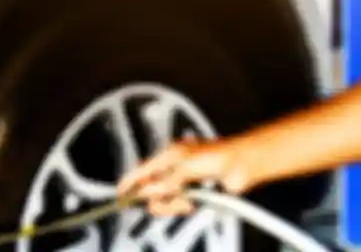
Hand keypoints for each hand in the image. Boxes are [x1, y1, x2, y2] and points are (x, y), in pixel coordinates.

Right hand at [116, 137, 252, 216]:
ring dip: (173, 204)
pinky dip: (183, 207)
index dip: (130, 181)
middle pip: (153, 189)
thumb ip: (163, 182)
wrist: (240, 165)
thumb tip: (147, 191)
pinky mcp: (196, 193)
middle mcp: (175, 167)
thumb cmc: (217, 156)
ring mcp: (186, 181)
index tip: (120, 193)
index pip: (142, 169)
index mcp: (169, 155)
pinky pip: (180, 205)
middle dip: (158, 197)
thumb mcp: (184, 169)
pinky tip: (192, 203)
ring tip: (185, 202)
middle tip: (167, 200)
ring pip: (166, 200)